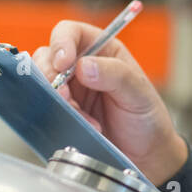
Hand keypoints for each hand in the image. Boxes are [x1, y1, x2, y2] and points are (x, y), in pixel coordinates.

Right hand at [32, 20, 187, 185]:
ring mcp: (70, 91)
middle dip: (52, 76)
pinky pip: (46, 109)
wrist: (147, 158)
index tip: (63, 62)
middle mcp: (81, 67)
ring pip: (43, 84)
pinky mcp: (62, 114)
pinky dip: (58, 117)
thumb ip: (115, 75)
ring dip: (56, 100)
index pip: (71, 32)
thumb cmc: (148, 121)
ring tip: (82, 117)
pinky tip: (82, 126)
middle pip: (48, 57)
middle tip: (66, 97)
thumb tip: (83, 66)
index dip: (61, 42)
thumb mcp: (139, 94)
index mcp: (103, 51)